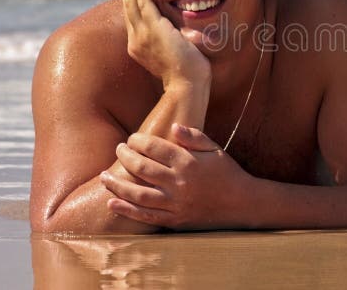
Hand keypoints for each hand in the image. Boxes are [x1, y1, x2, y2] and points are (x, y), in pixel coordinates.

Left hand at [100, 123, 252, 229]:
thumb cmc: (228, 173)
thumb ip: (194, 137)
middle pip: (142, 168)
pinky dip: (127, 210)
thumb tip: (173, 126)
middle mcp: (179, 183)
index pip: (155, 148)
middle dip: (124, 157)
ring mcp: (176, 203)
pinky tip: (112, 203)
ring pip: (138, 194)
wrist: (243, 204)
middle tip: (117, 150)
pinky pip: (146, 216)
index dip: (138, 141)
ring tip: (103, 176)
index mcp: (188, 162)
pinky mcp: (175, 220)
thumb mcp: (215, 149)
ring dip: (117, 185)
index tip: (131, 138)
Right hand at [120, 0, 209, 88]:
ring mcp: (141, 34)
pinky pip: (143, 2)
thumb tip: (180, 30)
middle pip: (127, 1)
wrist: (188, 86)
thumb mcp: (175, 51)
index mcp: (139, 44)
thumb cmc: (188, 73)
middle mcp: (135, 38)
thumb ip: (172, 38)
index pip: (132, 12)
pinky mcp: (153, 30)